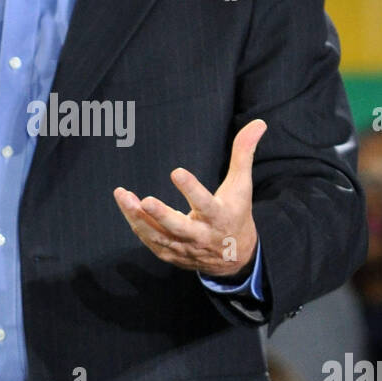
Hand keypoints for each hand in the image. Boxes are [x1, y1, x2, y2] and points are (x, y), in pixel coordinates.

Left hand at [113, 118, 266, 276]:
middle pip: (178, 227)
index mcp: (219, 217)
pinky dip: (137, 226)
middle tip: (145, 199)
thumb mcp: (242, 185)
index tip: (176, 171)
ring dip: (138, 217)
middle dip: (161, 215)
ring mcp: (184, 248)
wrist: (234, 257)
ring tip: (122, 195)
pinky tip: (126, 207)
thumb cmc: (235, 213)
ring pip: (158, 235)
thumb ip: (244, 154)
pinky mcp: (171, 255)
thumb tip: (259, 123)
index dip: (191, 189)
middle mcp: (201, 236)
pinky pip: (151, 241)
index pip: (205, 204)